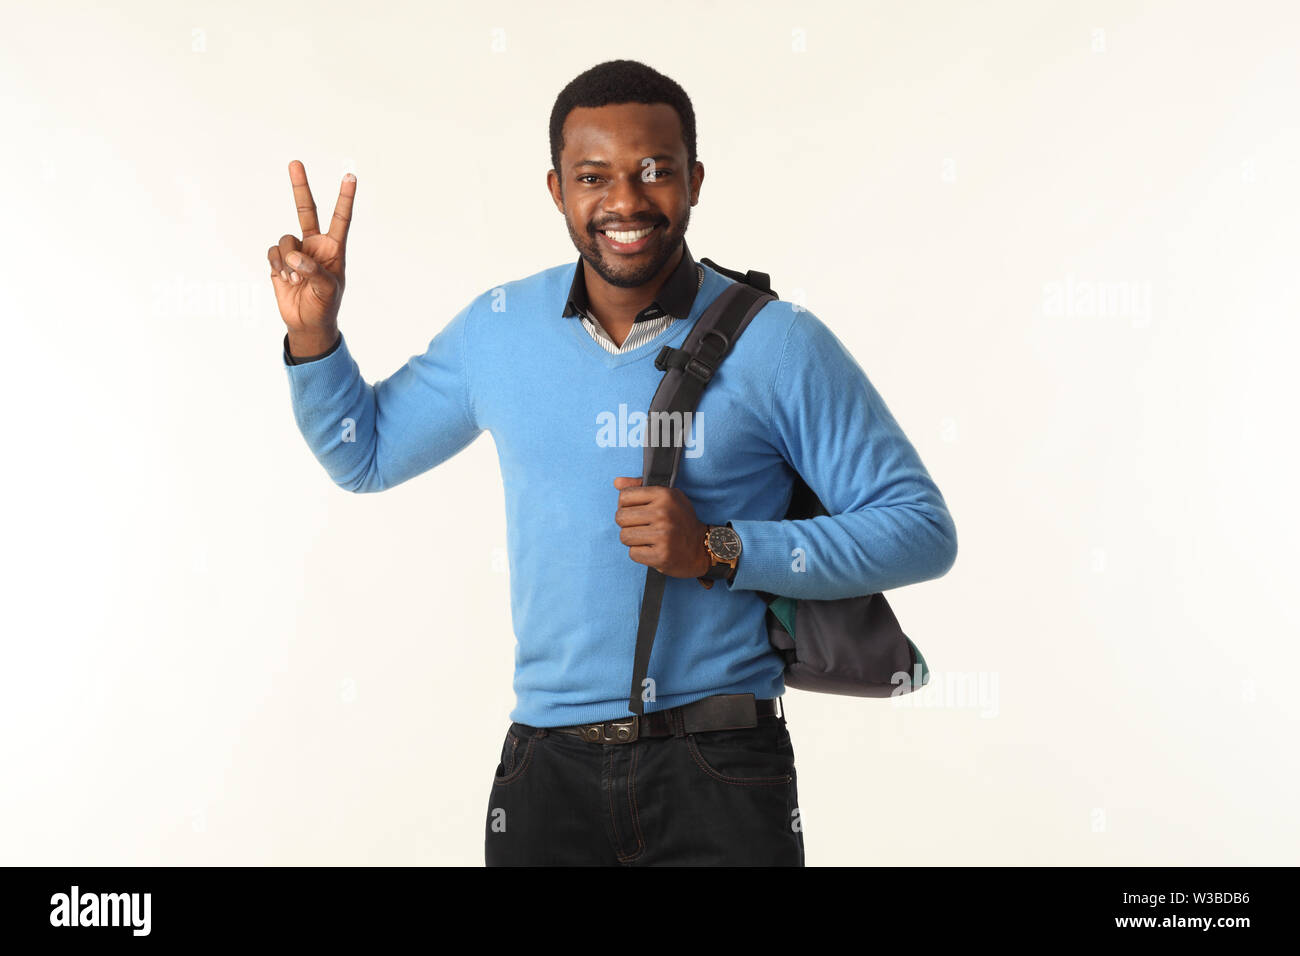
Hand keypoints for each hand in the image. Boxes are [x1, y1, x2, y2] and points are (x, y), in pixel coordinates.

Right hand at [266, 160, 354, 354]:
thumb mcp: (328, 290)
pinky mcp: (279, 261)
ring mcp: (296, 251)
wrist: (307, 323)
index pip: (341, 218)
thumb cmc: (325, 306)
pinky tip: (284, 279)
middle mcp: (314, 245)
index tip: (350, 176)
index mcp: (334, 249)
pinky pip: (273, 252)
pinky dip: (277, 264)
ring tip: (294, 278)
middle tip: (295, 163)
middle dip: (300, 187)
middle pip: (306, 210)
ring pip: (285, 238)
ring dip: (287, 258)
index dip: (345, 197)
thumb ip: (314, 271)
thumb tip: (295, 257)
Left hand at [613, 477, 711, 577]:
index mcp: (664, 495)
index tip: (638, 511)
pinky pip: (633, 553)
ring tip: (647, 539)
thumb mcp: (667, 497)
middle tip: (642, 527)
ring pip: (624, 536)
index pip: (624, 497)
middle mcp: (664, 513)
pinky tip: (652, 549)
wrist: (701, 547)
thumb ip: (640, 487)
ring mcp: (663, 535)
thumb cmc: (680, 520)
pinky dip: (640, 553)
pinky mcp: (662, 555)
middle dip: (627, 524)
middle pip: (620, 517)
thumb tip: (617, 482)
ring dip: (633, 540)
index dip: (626, 506)